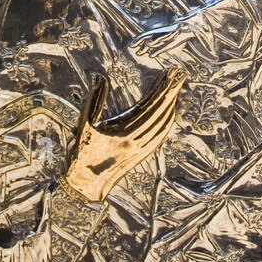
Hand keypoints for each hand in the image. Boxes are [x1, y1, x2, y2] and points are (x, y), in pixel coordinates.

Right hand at [65, 68, 185, 202]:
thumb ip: (94, 100)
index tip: (170, 78)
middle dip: (169, 96)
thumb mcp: (84, 124)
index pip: (149, 107)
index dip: (161, 91)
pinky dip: (166, 125)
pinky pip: (159, 139)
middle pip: (159, 115)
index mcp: (125, 133)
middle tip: (178, 80)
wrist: (85, 183)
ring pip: (161, 126)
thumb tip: (100, 78)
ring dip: (170, 108)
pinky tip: (170, 117)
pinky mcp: (140, 156)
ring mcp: (140, 151)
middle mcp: (136, 142)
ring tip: (176, 93)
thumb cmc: (83, 155)